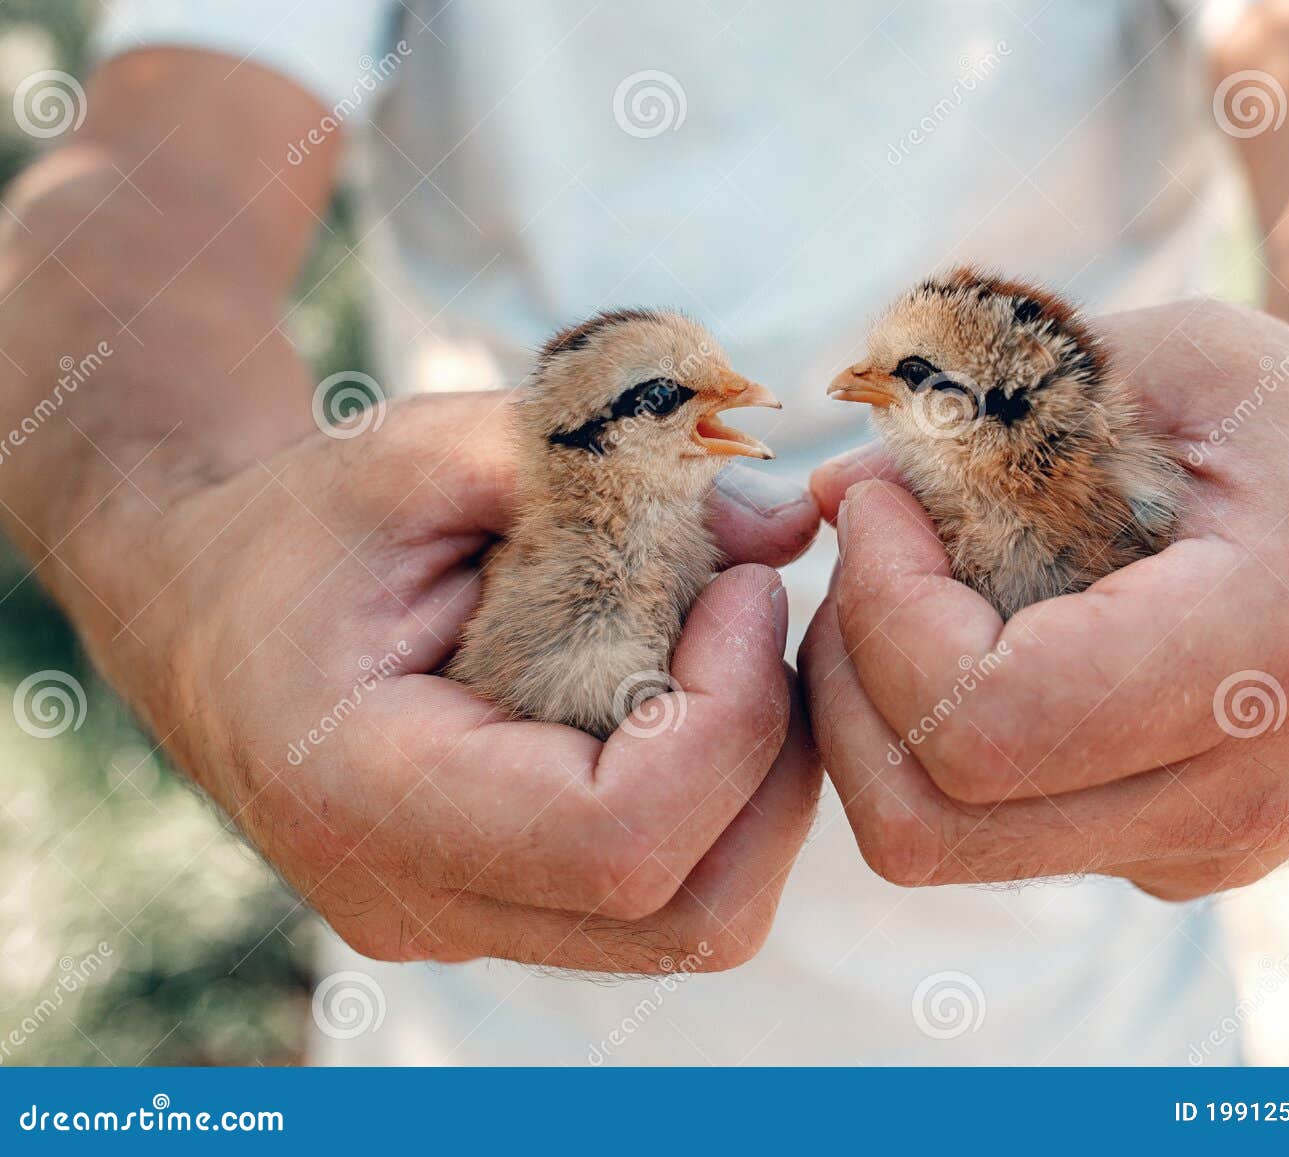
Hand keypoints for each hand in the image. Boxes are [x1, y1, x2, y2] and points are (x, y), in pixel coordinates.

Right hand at [67, 391, 821, 968]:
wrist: (200, 602)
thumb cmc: (303, 521)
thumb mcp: (429, 453)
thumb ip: (604, 474)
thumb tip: (787, 528)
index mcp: (365, 797)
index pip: (613, 839)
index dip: (725, 716)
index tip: (746, 587)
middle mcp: (419, 900)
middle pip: (688, 913)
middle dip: (768, 757)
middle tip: (754, 612)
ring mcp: (467, 922)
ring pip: (700, 922)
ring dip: (758, 781)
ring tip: (726, 646)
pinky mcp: (506, 910)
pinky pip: (669, 899)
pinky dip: (724, 797)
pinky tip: (694, 688)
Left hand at [801, 299, 1288, 899]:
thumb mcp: (1176, 362)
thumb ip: (992, 414)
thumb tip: (828, 496)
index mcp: (1269, 652)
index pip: (980, 717)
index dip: (882, 607)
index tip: (879, 502)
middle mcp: (1241, 796)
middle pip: (926, 825)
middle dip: (843, 684)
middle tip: (861, 560)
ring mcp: (1208, 854)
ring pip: (939, 844)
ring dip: (873, 720)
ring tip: (901, 594)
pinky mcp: (1179, 866)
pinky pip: (995, 833)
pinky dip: (936, 744)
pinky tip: (975, 639)